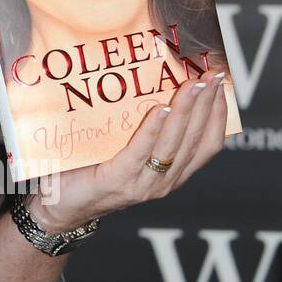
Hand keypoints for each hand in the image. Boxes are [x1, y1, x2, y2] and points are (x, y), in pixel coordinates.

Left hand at [26, 67, 230, 231]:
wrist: (60, 205)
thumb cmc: (90, 172)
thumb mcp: (125, 148)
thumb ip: (142, 128)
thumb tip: (152, 81)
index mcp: (172, 174)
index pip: (209, 144)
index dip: (219, 114)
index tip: (221, 84)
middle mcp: (165, 182)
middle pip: (196, 139)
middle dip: (207, 104)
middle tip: (211, 75)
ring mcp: (144, 183)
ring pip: (174, 143)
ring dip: (186, 111)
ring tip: (193, 85)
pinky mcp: (120, 179)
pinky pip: (142, 151)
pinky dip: (154, 128)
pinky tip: (161, 108)